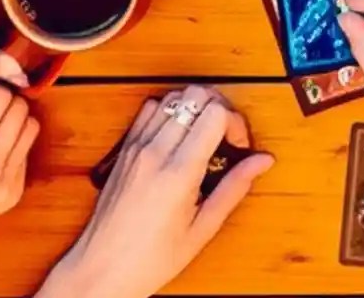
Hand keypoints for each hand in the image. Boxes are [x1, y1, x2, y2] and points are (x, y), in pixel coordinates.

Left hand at [38, 86, 273, 297]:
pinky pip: (148, 109)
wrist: (101, 268)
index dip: (236, 122)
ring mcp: (136, 147)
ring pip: (172, 96)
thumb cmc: (149, 258)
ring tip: (203, 135)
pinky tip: (178, 135)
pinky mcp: (124, 149)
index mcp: (178, 173)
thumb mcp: (202, 228)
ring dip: (194, 107)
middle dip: (219, 107)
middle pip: (194, 94)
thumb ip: (234, 187)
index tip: (238, 146)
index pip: (214, 114)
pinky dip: (169, 111)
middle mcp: (155, 152)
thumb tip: (262, 161)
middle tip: (225, 134)